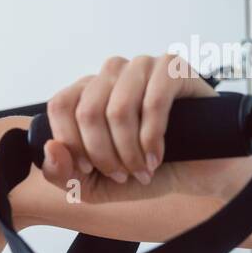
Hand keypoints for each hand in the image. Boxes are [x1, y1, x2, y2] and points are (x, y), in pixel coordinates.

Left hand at [41, 54, 218, 202]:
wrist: (200, 171)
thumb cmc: (146, 172)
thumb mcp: (94, 186)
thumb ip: (62, 174)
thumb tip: (51, 149)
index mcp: (88, 91)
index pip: (60, 106)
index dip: (71, 144)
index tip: (90, 170)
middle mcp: (112, 73)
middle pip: (87, 111)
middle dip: (103, 154)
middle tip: (122, 174)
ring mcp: (144, 67)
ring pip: (117, 109)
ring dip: (128, 150)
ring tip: (142, 168)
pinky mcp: (175, 69)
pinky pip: (153, 103)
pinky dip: (151, 139)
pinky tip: (158, 157)